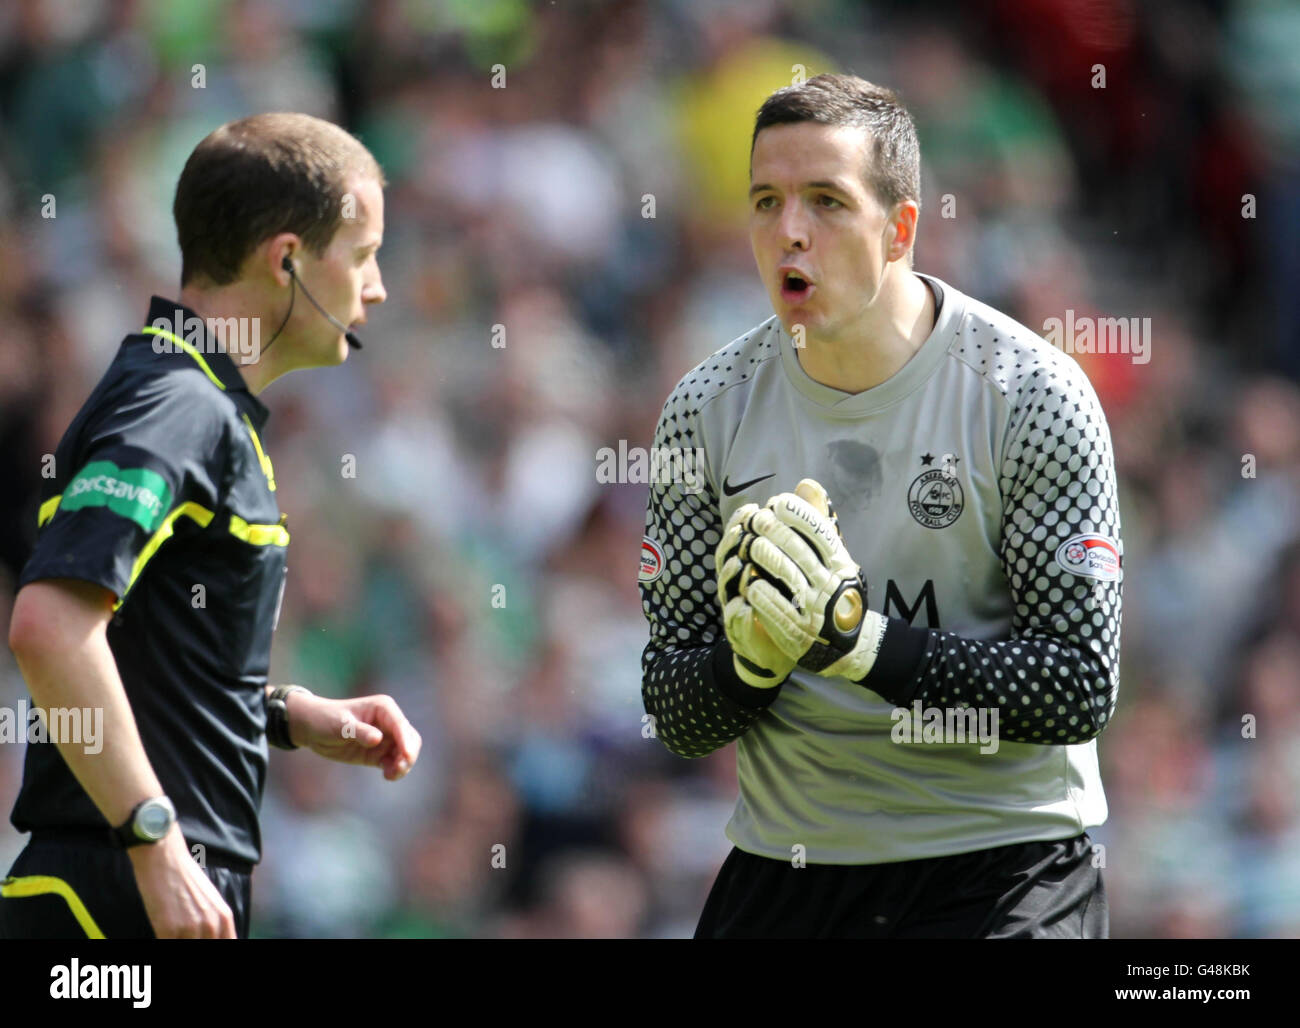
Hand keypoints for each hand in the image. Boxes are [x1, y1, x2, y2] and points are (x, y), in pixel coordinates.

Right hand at [129, 825, 235, 937]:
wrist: (164, 859)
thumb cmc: (185, 877)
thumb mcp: (210, 900)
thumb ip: (214, 922)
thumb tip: (211, 937)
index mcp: (224, 917)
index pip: (228, 944)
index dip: (217, 946)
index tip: (204, 943)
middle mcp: (211, 925)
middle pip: (209, 948)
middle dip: (194, 945)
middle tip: (183, 936)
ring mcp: (190, 929)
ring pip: (187, 949)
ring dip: (179, 942)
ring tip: (173, 934)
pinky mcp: (168, 930)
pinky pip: (168, 946)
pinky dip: (164, 941)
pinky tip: (162, 934)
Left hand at [287, 691, 421, 780]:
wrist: (311, 728)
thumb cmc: (325, 719)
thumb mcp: (340, 725)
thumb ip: (359, 731)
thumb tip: (378, 739)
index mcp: (383, 708)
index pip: (401, 725)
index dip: (406, 741)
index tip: (405, 757)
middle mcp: (388, 722)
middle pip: (410, 738)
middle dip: (408, 754)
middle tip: (398, 769)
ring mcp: (384, 738)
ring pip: (405, 752)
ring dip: (403, 764)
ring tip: (390, 775)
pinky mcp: (378, 753)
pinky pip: (394, 762)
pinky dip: (395, 770)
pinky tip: (387, 776)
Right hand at [716, 503, 795, 687]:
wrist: (791, 642)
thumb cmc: (792, 593)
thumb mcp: (804, 555)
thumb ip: (806, 523)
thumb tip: (809, 484)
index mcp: (750, 561)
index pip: (738, 535)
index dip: (741, 523)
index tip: (752, 511)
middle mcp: (738, 580)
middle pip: (726, 556)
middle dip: (733, 544)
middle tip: (744, 533)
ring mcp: (736, 604)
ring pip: (726, 585)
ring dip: (732, 574)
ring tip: (741, 564)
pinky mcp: (741, 630)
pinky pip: (735, 619)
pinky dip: (739, 612)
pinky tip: (746, 605)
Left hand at [737, 479, 886, 681]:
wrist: (846, 645)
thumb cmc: (834, 590)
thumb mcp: (834, 556)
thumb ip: (819, 521)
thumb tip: (806, 484)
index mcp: (840, 563)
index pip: (818, 530)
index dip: (795, 513)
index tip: (777, 503)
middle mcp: (829, 584)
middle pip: (797, 549)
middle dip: (772, 530)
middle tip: (755, 520)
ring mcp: (815, 609)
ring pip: (785, 575)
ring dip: (764, 557)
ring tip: (750, 545)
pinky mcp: (799, 632)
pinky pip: (777, 608)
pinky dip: (762, 593)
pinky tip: (750, 582)